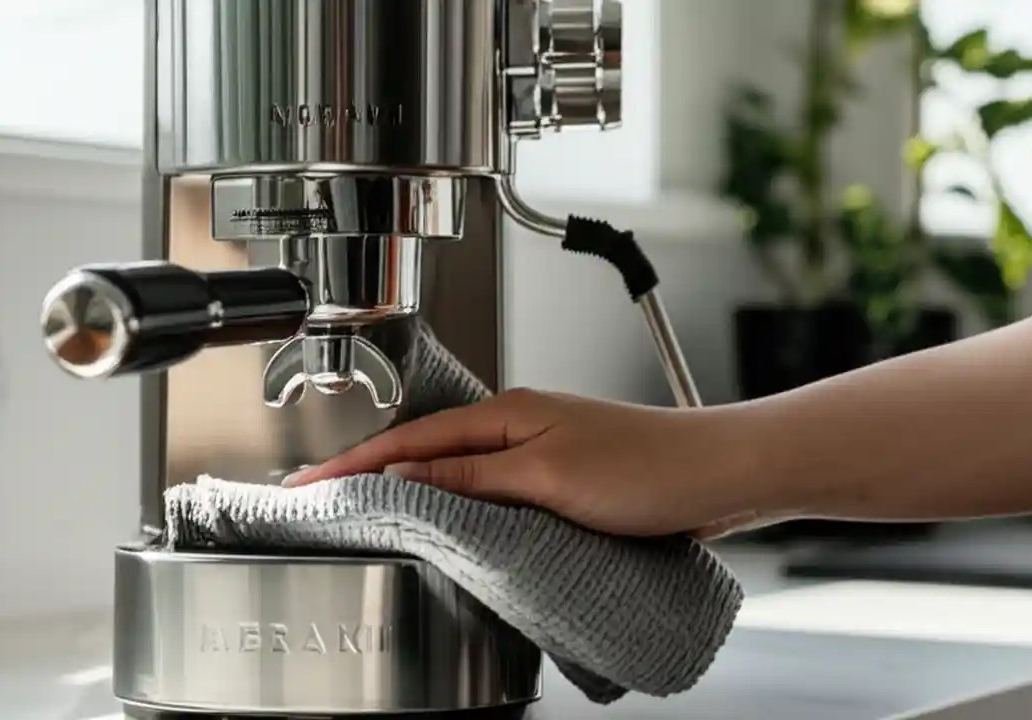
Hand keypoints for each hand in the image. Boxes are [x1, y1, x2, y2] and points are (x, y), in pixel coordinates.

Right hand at [285, 388, 775, 538]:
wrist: (720, 476)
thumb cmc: (650, 468)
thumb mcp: (548, 477)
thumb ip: (473, 477)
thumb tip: (408, 477)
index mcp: (508, 413)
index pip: (411, 439)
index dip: (356, 463)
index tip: (311, 484)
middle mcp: (518, 426)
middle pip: (426, 449)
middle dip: (372, 472)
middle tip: (326, 501)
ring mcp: (539, 452)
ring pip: (457, 471)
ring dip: (414, 489)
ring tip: (371, 514)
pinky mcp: (560, 479)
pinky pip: (490, 490)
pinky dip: (458, 505)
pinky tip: (451, 525)